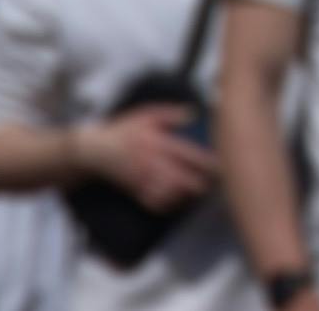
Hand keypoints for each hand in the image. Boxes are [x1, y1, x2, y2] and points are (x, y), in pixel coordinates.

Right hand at [77, 106, 214, 215]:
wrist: (97, 151)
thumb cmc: (124, 130)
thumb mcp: (147, 114)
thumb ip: (171, 113)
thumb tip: (194, 113)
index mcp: (157, 143)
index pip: (188, 155)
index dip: (207, 162)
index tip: (221, 163)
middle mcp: (152, 164)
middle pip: (183, 179)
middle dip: (201, 182)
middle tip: (215, 181)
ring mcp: (144, 181)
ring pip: (172, 195)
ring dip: (188, 195)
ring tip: (202, 190)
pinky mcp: (137, 192)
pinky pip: (157, 204)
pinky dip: (171, 205)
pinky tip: (181, 200)